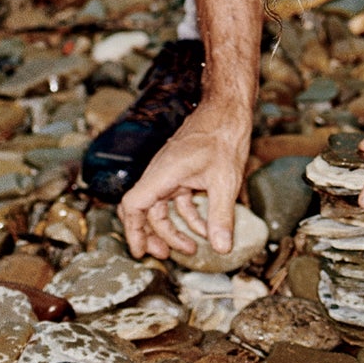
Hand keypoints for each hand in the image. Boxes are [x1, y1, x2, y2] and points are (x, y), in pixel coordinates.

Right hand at [117, 102, 250, 258]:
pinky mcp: (185, 168)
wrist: (229, 106)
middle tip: (164, 255)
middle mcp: (162, 171)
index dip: (133, 230)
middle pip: (146, 209)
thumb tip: (221, 248)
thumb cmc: (224, 135)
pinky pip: (179, 196)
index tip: (140, 251)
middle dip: (155, 235)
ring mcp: (172, 169)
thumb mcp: (224, 181)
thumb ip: (220, 216)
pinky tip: (206, 225)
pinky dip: (189, 212)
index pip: (134, 205)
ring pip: (164, 204)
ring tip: (191, 247)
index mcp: (163, 173)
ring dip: (175, 227)